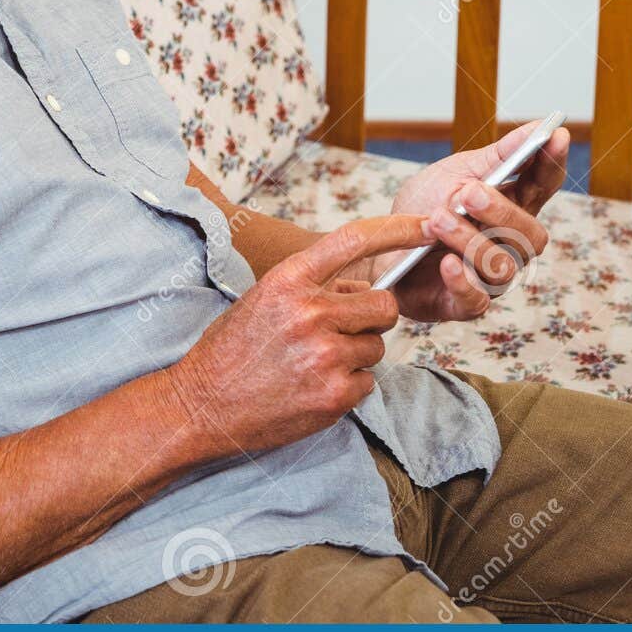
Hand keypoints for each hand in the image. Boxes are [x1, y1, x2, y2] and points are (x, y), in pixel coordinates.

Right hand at [166, 214, 440, 454]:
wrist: (202, 405)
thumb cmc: (232, 350)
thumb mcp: (264, 300)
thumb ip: (314, 287)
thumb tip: (365, 288)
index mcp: (288, 280)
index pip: (356, 240)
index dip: (399, 229)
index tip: (429, 225)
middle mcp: (309, 312)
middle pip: (384, 305)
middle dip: (371, 319)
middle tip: (340, 332)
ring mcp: (324, 354)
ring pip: (377, 347)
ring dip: (355, 356)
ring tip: (312, 365)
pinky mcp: (334, 394)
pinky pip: (368, 382)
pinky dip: (347, 387)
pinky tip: (311, 389)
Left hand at [383, 120, 570, 322]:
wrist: (379, 246)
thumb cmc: (422, 208)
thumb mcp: (454, 174)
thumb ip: (497, 158)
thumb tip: (541, 126)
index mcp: (512, 207)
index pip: (544, 186)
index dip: (553, 163)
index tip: (556, 135)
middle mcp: (509, 245)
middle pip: (531, 234)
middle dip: (503, 211)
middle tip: (469, 193)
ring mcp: (489, 277)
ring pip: (503, 265)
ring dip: (469, 239)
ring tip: (436, 219)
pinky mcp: (462, 304)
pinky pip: (476, 300)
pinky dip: (462, 281)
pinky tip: (446, 262)